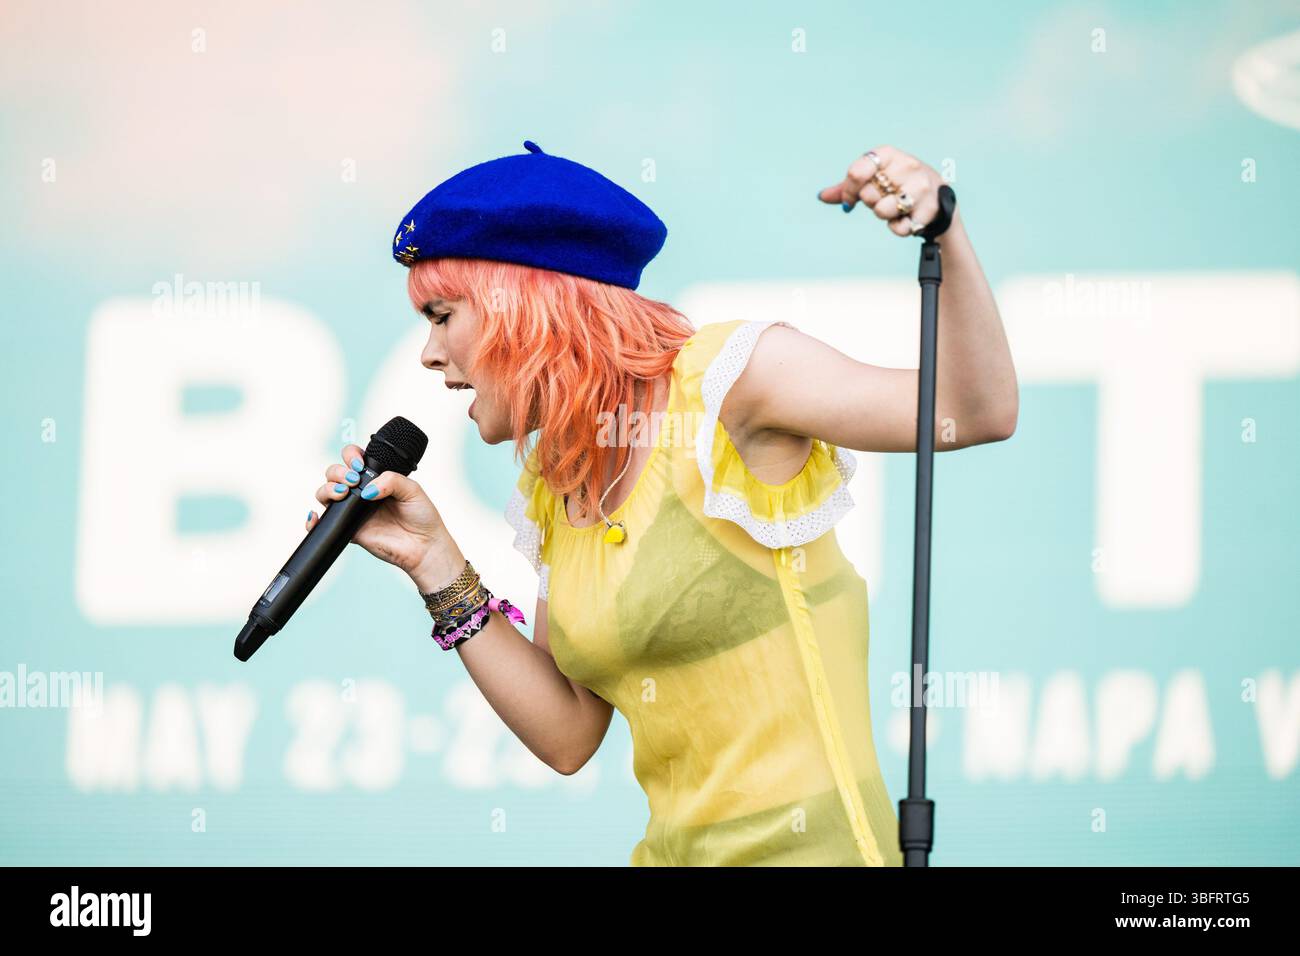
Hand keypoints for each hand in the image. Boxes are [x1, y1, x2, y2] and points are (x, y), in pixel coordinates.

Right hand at [307, 444, 461, 588]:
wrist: (424, 546)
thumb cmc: (422, 516)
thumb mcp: (413, 490)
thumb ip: (391, 480)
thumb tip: (367, 489)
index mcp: (376, 478)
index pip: (353, 459)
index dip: (350, 455)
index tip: (359, 463)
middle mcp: (361, 492)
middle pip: (334, 473)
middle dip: (338, 472)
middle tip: (355, 481)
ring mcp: (353, 510)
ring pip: (326, 492)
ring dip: (327, 488)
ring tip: (343, 493)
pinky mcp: (349, 529)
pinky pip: (324, 523)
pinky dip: (314, 520)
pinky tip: (316, 517)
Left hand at [817, 145, 946, 236]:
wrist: (938, 197)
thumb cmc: (898, 184)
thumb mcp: (874, 178)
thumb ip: (848, 187)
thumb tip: (821, 196)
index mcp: (888, 154)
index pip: (856, 173)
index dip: (848, 191)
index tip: (849, 200)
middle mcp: (907, 165)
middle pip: (867, 195)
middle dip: (870, 202)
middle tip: (884, 198)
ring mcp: (920, 187)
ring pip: (882, 211)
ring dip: (884, 215)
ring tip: (896, 208)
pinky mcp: (928, 210)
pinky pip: (898, 228)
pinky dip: (898, 228)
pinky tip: (907, 218)